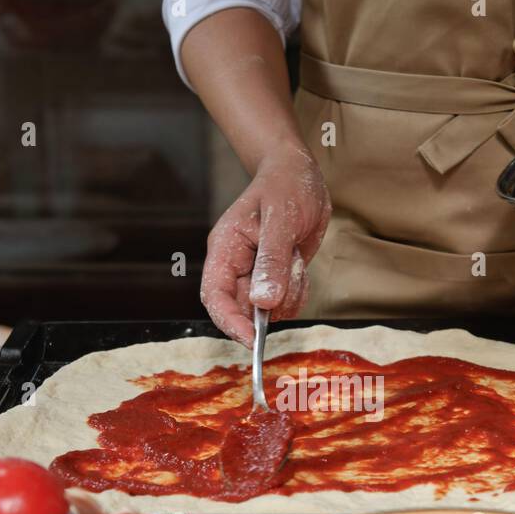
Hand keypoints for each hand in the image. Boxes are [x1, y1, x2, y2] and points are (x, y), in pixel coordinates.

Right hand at [200, 144, 331, 346]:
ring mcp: (255, 274)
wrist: (299, 174)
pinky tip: (299, 263)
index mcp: (224, 250)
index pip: (215, 296)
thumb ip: (271, 262)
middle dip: (268, 306)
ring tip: (295, 257)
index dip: (229, 322)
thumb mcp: (281, 220)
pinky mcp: (275, 278)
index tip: (252, 339)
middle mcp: (235, 266)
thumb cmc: (285, 186)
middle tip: (290, 282)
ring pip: (267, 310)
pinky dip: (298, 293)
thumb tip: (262, 302)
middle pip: (240, 309)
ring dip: (288, 294)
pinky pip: (285, 303)